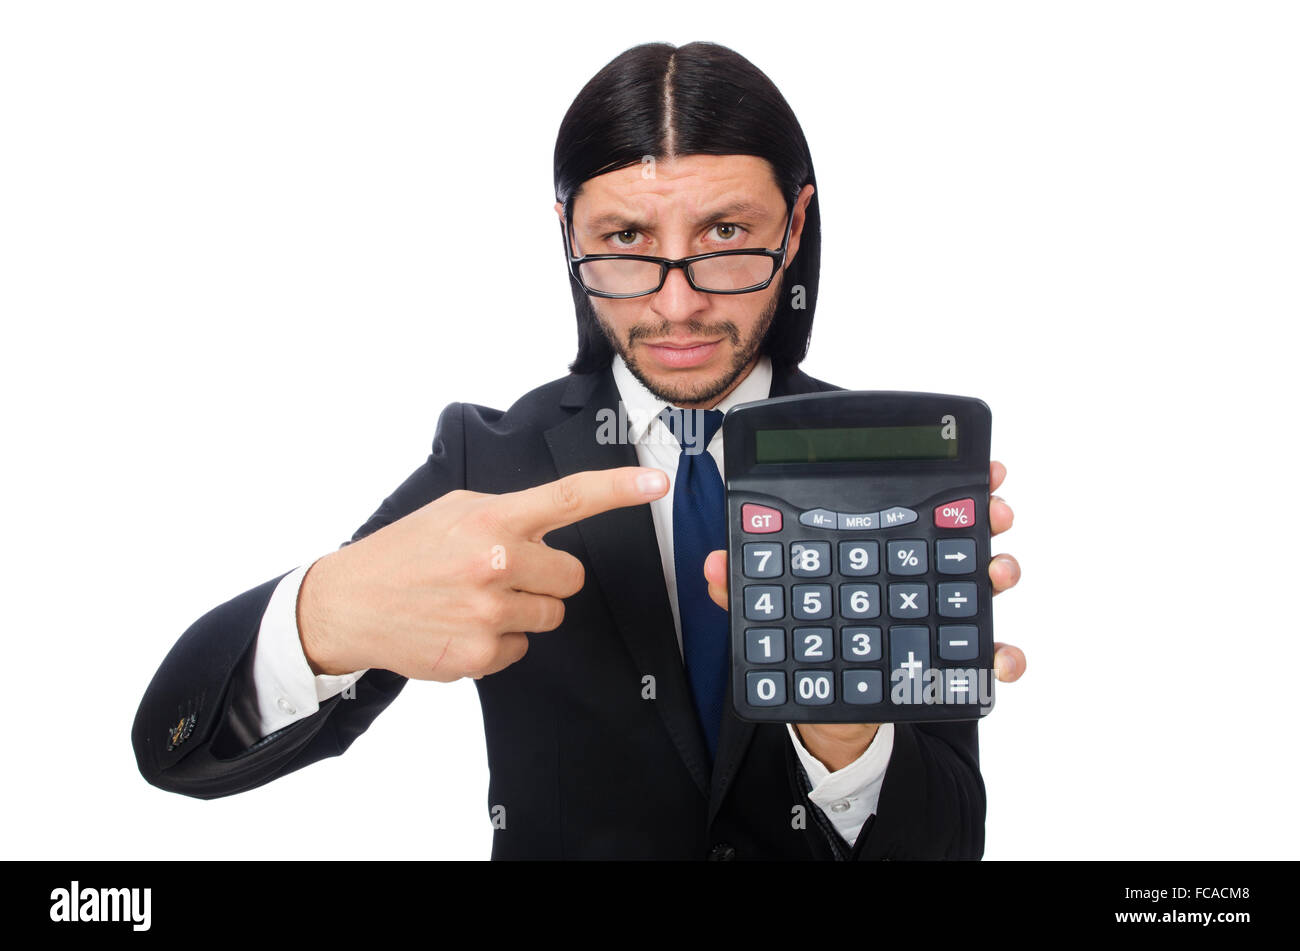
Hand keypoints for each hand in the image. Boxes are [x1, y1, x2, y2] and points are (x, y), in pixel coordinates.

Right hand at [298, 466, 670, 680]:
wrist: (348, 604)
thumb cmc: (405, 553)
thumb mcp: (454, 511)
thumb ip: (507, 515)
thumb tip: (551, 524)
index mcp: (493, 520)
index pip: (569, 498)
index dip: (620, 490)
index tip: (657, 483)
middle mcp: (496, 563)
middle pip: (572, 577)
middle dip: (548, 577)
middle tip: (505, 574)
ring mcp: (488, 613)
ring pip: (551, 615)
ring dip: (524, 610)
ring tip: (475, 600)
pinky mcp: (479, 655)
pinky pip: (521, 648)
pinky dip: (499, 641)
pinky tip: (462, 626)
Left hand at [702, 461, 1023, 770]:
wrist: (824, 712)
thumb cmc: (804, 642)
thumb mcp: (769, 613)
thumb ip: (745, 589)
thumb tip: (714, 563)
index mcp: (877, 546)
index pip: (914, 503)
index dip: (950, 482)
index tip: (979, 468)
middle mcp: (914, 572)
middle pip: (961, 531)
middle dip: (986, 514)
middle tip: (995, 509)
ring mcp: (934, 614)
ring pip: (979, 583)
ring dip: (998, 571)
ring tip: (998, 571)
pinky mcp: (945, 661)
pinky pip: (984, 655)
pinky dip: (1001, 655)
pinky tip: (1001, 659)